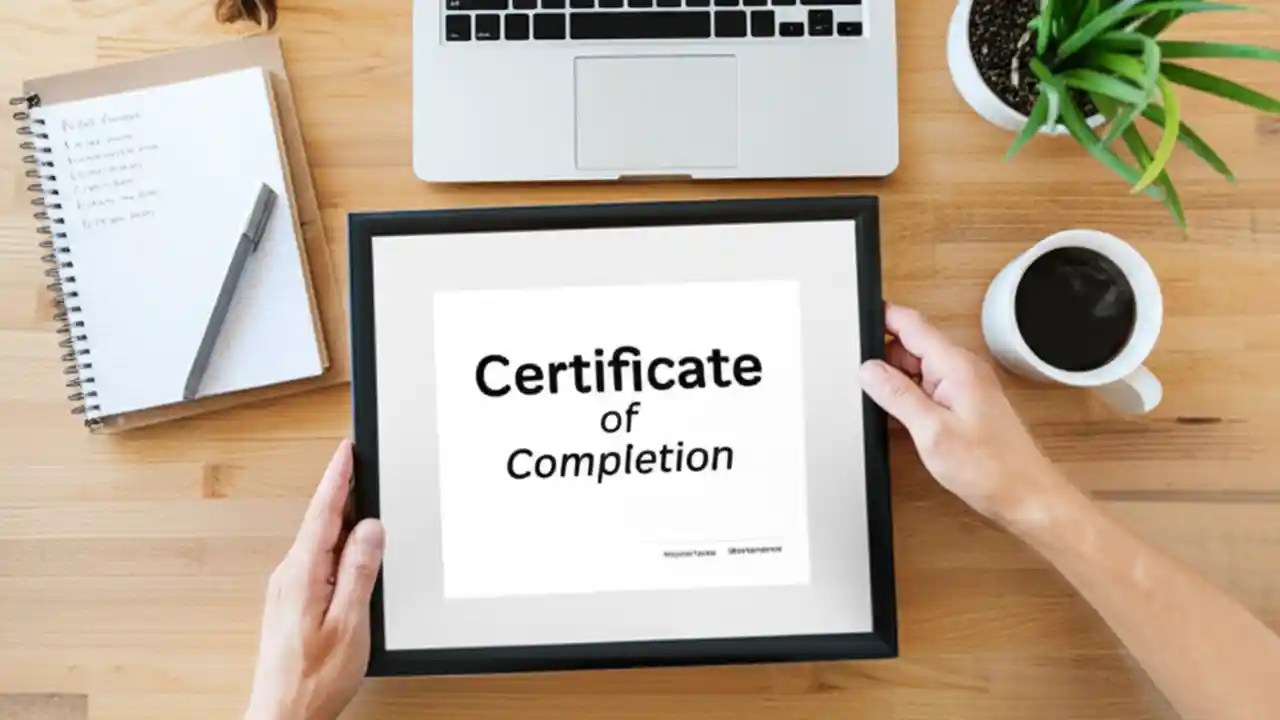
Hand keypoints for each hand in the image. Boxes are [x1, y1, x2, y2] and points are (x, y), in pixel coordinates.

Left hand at [245, 440, 384, 719]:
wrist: (283, 716)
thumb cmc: (313, 679)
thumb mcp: (349, 623)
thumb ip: (359, 572)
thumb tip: (369, 530)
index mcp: (302, 575)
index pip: (323, 514)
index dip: (337, 478)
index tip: (347, 450)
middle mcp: (289, 577)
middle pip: (321, 523)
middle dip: (342, 493)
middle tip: (362, 466)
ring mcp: (288, 590)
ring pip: (320, 543)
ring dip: (342, 523)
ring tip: (364, 505)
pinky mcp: (292, 604)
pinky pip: (317, 562)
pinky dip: (337, 548)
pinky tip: (351, 553)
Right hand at [859, 305, 1074, 529]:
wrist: (1024, 495)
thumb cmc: (989, 467)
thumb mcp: (931, 431)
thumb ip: (897, 395)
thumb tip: (869, 371)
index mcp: (956, 366)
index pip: (912, 323)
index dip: (882, 318)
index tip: (856, 326)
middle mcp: (961, 369)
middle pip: (911, 345)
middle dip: (884, 361)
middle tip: (868, 389)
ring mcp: (963, 385)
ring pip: (916, 369)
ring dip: (897, 384)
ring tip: (891, 413)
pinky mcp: (962, 403)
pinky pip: (927, 389)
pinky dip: (910, 400)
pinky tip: (906, 423)